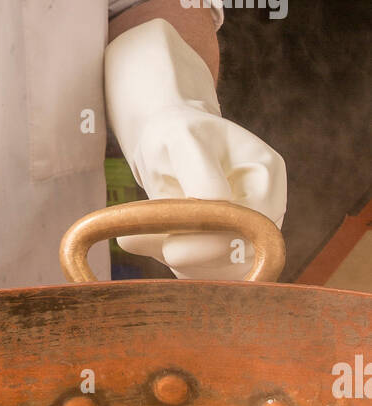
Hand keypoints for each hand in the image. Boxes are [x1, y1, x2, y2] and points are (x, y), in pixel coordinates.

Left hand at [105, 19, 285, 279]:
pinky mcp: (226, 250)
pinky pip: (204, 272)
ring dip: (178, 263)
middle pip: (244, 257)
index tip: (170, 249)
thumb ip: (200, 179)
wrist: (167, 143)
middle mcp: (266, 207)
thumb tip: (213, 218)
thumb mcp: (183, 141)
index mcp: (266, 174)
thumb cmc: (176, 133)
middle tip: (142, 242)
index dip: (217, 244)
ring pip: (222, 272)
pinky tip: (145, 241)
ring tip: (138, 238)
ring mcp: (249, 231)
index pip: (255, 224)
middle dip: (193, 258)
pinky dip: (172, 263)